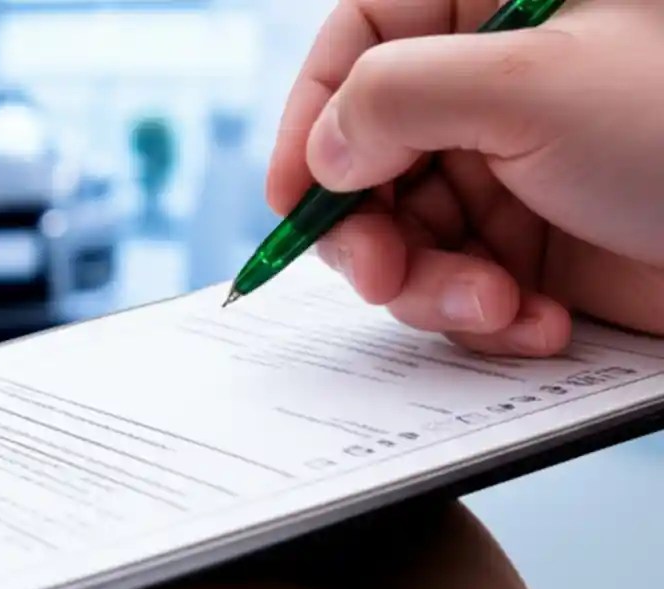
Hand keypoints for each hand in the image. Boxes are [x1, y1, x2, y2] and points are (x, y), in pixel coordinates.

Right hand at [268, 0, 663, 355]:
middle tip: (382, 276)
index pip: (356, 48)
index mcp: (491, 13)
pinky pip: (455, 290)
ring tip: (492, 305)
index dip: (308, 123)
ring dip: (432, 290)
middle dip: (369, 233)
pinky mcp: (531, 250)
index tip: (290, 199)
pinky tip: (533, 323)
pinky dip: (480, 319)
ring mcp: (507, 174)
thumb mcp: (531, 89)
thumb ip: (394, 98)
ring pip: (403, 237)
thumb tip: (320, 149)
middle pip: (364, 160)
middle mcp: (489, 92)